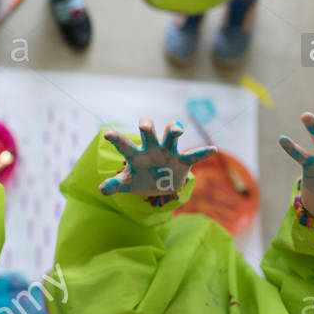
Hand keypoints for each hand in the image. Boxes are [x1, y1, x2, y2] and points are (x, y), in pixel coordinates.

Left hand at [99, 119, 215, 196]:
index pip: (124, 145)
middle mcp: (152, 148)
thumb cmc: (140, 179)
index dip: (116, 139)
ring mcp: (168, 152)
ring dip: (174, 130)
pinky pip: (194, 155)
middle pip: (149, 132)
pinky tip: (212, 149)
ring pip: (171, 136)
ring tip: (177, 130)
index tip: (107, 134)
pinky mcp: (182, 160)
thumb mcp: (127, 184)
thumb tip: (101, 189)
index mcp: (136, 154)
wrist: (160, 185)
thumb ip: (115, 184)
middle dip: (147, 126)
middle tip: (144, 125)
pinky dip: (203, 152)